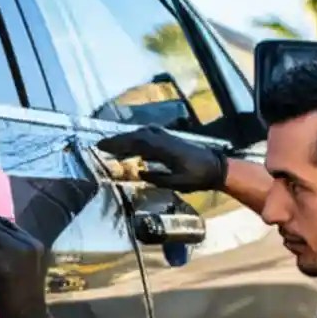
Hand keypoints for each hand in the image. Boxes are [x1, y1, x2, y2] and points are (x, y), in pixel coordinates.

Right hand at [96, 126, 227, 192]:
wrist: (216, 167)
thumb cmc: (197, 177)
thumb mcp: (177, 183)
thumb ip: (157, 178)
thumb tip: (138, 173)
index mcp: (164, 149)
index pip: (136, 142)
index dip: (118, 143)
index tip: (102, 146)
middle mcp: (163, 139)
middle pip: (135, 136)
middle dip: (117, 140)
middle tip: (101, 145)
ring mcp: (166, 137)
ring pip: (141, 134)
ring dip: (126, 138)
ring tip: (112, 146)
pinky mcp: (168, 139)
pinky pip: (148, 136)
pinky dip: (136, 139)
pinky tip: (131, 145)